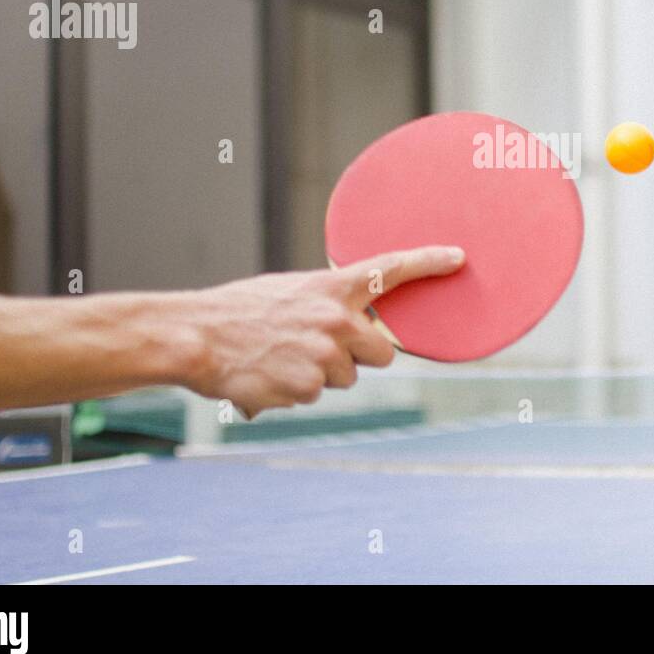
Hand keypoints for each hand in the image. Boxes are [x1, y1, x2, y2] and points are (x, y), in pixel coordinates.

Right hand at [177, 246, 464, 418]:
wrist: (196, 337)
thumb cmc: (238, 312)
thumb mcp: (289, 291)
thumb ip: (326, 304)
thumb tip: (352, 326)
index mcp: (330, 287)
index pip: (390, 269)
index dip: (429, 262)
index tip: (458, 258)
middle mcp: (336, 319)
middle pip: (381, 354)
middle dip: (360, 357)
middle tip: (320, 348)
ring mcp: (325, 355)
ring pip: (346, 379)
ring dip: (322, 375)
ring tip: (280, 357)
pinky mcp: (309, 387)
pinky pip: (316, 396)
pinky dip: (295, 392)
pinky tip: (267, 374)